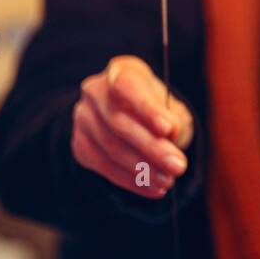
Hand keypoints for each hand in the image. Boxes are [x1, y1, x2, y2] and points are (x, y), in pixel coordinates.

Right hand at [71, 55, 193, 199]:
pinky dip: (131, 180)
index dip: (146, 109)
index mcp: (120, 70)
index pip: (127, 86)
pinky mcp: (80, 144)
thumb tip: (170, 135)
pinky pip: (103, 166)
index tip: (168, 129)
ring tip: (169, 180)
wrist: (131, 118)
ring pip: (111, 147)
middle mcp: (95, 91)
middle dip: (152, 147)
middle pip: (119, 122)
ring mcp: (83, 118)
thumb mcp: (171, 107)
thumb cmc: (157, 109)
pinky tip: (154, 188)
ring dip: (142, 168)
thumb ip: (173, 118)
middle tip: (178, 166)